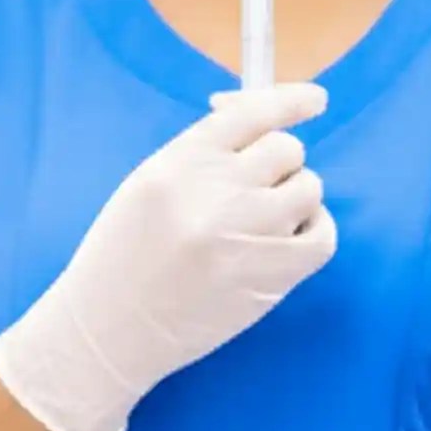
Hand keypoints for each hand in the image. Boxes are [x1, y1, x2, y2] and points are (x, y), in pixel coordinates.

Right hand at [0, 83, 337, 430]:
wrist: (108, 330)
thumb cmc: (124, 257)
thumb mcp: (148, 186)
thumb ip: (203, 156)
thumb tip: (265, 129)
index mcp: (181, 161)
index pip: (252, 112)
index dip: (290, 101)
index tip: (316, 100)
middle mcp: (215, 188)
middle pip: (286, 149)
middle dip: (279, 166)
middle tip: (256, 193)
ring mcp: (247, 231)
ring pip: (308, 188)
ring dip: (294, 200)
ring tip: (262, 224)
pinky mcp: (270, 275)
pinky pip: (322, 235)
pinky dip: (315, 231)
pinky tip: (291, 240)